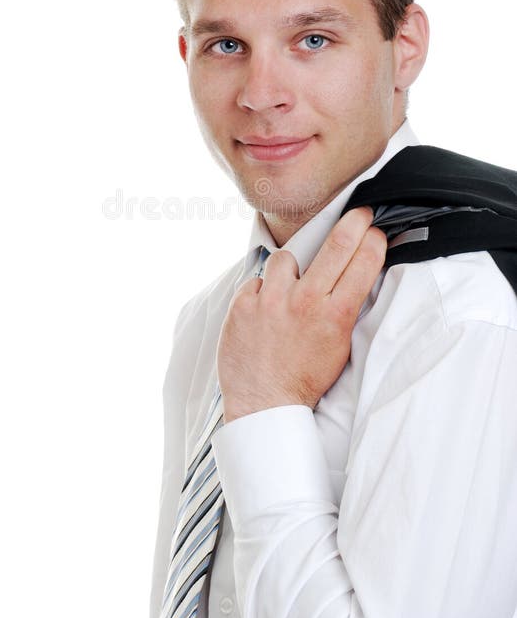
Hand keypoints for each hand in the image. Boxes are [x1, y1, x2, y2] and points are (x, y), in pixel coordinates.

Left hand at [216, 207, 387, 423]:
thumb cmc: (304, 379)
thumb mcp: (339, 346)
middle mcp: (305, 302)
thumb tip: (356, 275)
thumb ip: (345, 309)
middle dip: (353, 222)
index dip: (373, 239)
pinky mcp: (243, 304)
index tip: (374, 230)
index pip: (364, 262)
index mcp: (335, 315)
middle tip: (358, 213)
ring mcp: (271, 301)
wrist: (264, 404)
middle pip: (336, 245)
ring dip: (290, 269)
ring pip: (286, 258)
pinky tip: (264, 312)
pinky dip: (260, 293)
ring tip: (288, 291)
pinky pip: (256, 281)